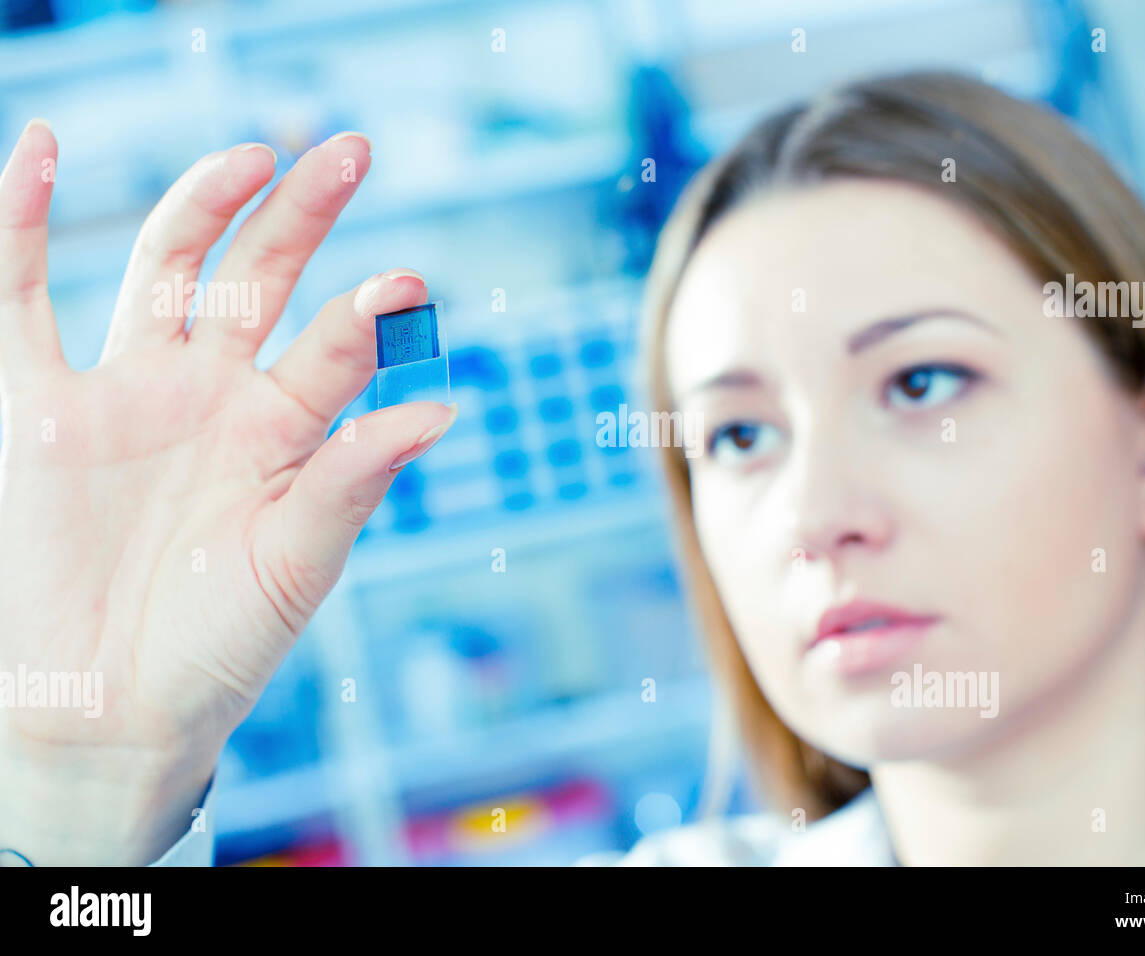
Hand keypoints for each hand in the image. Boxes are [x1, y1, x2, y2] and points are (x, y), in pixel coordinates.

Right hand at [0, 121, 455, 863]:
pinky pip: (22, 297)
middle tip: (351, 151)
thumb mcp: (298, 562)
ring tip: (257, 154)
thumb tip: (440, 407)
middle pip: (260, 279)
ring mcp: (130, 390)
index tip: (410, 284)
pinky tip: (36, 147)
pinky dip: (19, 223)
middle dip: (303, 216)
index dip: (370, 316)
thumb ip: (354, 479)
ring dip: (205, 204)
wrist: (109, 708)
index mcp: (284, 432)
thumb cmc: (218, 643)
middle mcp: (214, 395)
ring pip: (166, 268)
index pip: (334, 349)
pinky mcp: (39, 405)